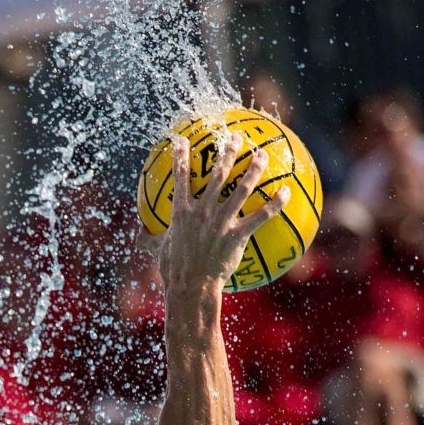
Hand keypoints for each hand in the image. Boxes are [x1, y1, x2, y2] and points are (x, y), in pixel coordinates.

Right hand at [158, 136, 290, 294]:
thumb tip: (137, 237)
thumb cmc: (174, 270)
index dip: (180, 157)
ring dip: (253, 169)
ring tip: (262, 155)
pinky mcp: (236, 236)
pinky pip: (260, 216)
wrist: (190, 288)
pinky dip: (275, 203)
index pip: (180, 178)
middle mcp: (202, 212)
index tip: (182, 140)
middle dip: (227, 152)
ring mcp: (221, 222)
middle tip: (236, 137)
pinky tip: (286, 192)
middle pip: (218, 175)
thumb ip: (149, 240)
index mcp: (182, 212)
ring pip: (241, 189)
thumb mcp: (158, 251)